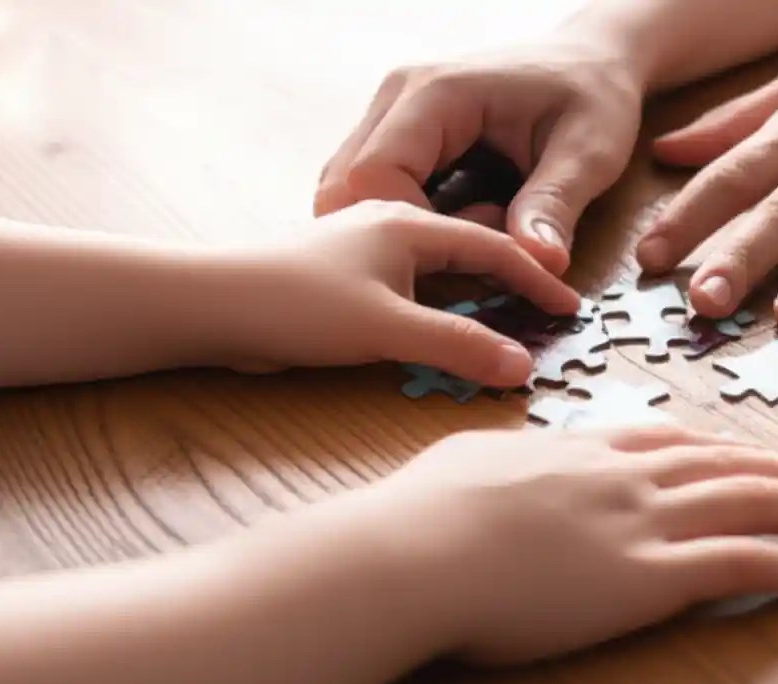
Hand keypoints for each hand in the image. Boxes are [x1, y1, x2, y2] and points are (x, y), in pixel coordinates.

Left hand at [217, 200, 577, 385]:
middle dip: (509, 277)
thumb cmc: (297, 304)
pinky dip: (439, 300)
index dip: (535, 277)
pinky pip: (410, 281)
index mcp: (410, 224)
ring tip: (504, 317)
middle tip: (543, 310)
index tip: (569, 305)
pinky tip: (440, 322)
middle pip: (468, 246)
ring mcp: (364, 246)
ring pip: (437, 265)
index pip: (493, 247)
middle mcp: (391, 223)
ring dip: (472, 290)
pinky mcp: (343, 272)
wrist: (209, 302)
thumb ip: (457, 347)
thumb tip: (521, 367)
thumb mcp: (387, 328)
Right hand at [314, 41, 644, 274]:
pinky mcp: (397, 131)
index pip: (375, 175)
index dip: (410, 231)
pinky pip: (371, 187)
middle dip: (393, 238)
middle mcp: (398, 96)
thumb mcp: (588, 153)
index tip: (464, 260)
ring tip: (455, 251)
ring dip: (394, 232)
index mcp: (436, 92)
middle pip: (347, 185)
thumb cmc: (594, 97)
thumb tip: (540, 265)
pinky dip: (400, 220)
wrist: (592, 61)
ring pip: (350, 189)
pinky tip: (446, 236)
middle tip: (455, 266)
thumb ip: (556, 204)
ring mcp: (390, 112)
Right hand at [382, 426, 777, 663]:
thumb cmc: (422, 511)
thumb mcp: (471, 461)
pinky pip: (738, 567)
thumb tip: (516, 459)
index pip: (669, 441)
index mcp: (580, 449)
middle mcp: (624, 477)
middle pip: (724, 465)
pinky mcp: (648, 580)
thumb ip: (512, 458)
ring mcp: (641, 524)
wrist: (416, 550)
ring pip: (748, 504)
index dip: (721, 445)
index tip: (753, 448)